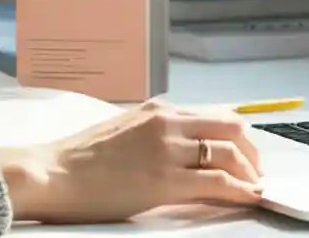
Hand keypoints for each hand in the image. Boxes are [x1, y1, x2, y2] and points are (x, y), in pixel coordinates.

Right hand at [0, 100, 264, 223]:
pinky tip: (250, 197)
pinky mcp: (165, 180)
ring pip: (229, 153)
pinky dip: (241, 190)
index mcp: (157, 111)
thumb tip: (175, 147)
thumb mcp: (121, 131)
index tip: (244, 152)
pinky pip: (218, 182)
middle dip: (250, 150)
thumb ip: (151, 133)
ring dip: (249, 172)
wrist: (52, 173)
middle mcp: (167, 122)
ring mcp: (168, 150)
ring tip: (255, 187)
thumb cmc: (77, 159)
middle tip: (255, 171)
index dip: (235, 135)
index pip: (212, 116)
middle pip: (230, 127)